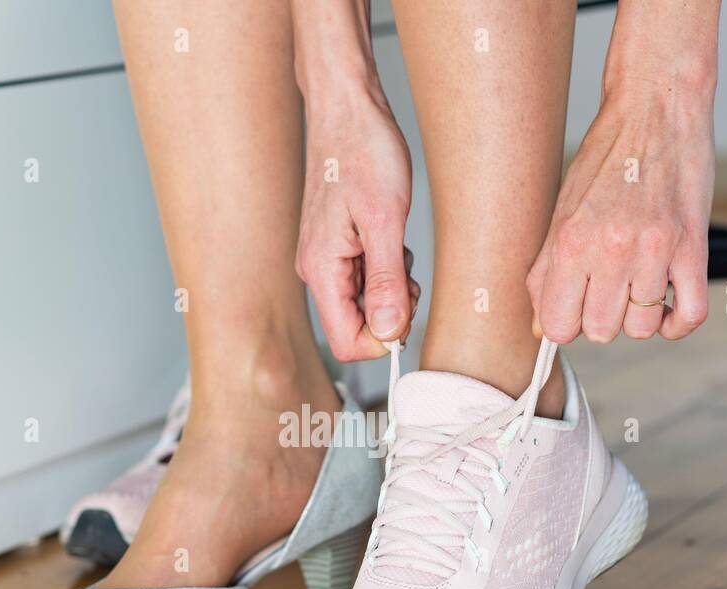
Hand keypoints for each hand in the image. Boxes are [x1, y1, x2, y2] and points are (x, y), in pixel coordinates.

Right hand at [296, 91, 418, 360]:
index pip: (347, 342)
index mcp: (322, 269)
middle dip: (390, 310)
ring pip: (363, 303)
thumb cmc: (363, 151)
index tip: (408, 310)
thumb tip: (389, 331)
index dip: (382, 340)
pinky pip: (363, 278)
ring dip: (391, 287)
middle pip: (356, 325)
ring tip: (399, 247)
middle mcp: (317, 270)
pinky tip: (390, 237)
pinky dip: (386, 268)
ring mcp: (326, 258)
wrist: (348, 108)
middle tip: (409, 273)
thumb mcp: (386, 221)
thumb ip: (386, 282)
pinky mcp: (337, 246)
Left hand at [527, 82, 714, 344]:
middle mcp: (610, 249)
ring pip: (642, 328)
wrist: (656, 111)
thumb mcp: (562, 214)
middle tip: (607, 292)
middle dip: (602, 319)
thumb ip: (545, 274)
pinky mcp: (693, 247)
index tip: (574, 309)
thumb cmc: (608, 159)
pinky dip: (677, 322)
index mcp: (570, 242)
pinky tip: (666, 304)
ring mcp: (655, 250)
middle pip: (601, 331)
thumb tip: (538, 327)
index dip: (565, 323)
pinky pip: (690, 315)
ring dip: (640, 316)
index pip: (558, 325)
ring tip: (637, 286)